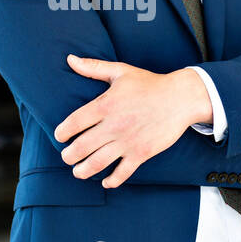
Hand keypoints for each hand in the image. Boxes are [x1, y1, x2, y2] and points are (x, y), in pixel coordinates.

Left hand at [54, 54, 209, 187]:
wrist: (180, 98)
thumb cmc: (149, 84)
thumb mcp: (120, 71)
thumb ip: (93, 67)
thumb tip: (70, 59)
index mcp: (106, 105)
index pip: (73, 123)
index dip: (61, 133)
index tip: (59, 136)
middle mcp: (114, 125)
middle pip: (81, 147)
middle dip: (68, 156)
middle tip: (67, 156)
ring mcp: (128, 141)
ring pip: (97, 163)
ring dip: (82, 171)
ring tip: (78, 171)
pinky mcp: (142, 153)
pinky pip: (123, 172)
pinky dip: (112, 180)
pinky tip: (105, 182)